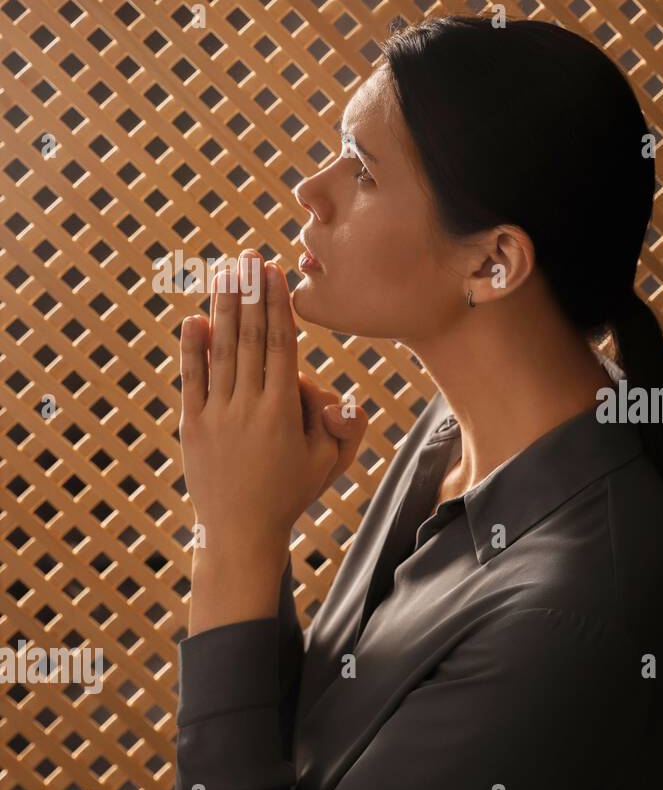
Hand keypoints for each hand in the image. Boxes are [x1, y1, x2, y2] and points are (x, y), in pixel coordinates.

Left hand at [177, 249, 366, 554]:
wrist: (240, 531)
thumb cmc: (292, 493)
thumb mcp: (331, 463)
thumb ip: (342, 425)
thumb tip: (335, 395)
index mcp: (284, 412)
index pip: (282, 347)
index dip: (277, 307)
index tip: (274, 276)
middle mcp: (249, 407)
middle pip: (250, 339)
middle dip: (250, 295)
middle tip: (248, 258)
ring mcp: (218, 415)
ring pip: (222, 352)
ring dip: (223, 309)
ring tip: (224, 275)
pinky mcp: (193, 426)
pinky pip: (193, 379)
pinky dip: (192, 348)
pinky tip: (193, 320)